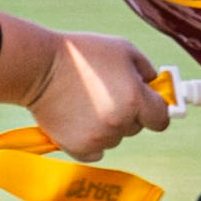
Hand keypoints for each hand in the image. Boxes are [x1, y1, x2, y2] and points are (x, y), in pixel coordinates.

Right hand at [17, 30, 170, 160]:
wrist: (39, 68)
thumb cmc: (81, 54)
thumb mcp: (122, 48)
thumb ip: (146, 68)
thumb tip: (153, 85)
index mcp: (135, 100)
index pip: (161, 119)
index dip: (155, 110)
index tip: (147, 105)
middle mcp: (120, 123)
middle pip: (136, 128)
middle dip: (127, 113)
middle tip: (105, 93)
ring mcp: (98, 138)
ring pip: (114, 138)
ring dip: (107, 126)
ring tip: (85, 102)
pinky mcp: (78, 148)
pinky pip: (95, 151)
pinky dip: (90, 140)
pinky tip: (78, 120)